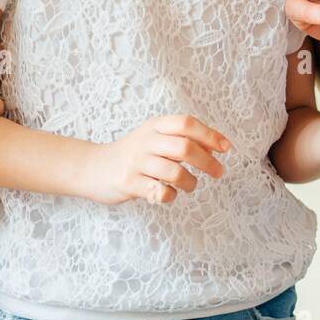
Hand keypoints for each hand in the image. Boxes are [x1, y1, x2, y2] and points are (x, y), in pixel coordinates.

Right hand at [91, 115, 231, 204]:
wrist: (92, 167)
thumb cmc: (134, 154)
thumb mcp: (155, 138)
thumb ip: (183, 139)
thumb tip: (219, 147)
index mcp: (155, 126)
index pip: (186, 123)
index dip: (210, 135)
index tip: (226, 148)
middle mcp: (145, 141)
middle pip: (184, 148)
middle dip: (207, 162)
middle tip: (218, 172)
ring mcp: (136, 162)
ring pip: (175, 173)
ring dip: (190, 182)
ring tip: (190, 185)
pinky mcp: (128, 183)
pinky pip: (159, 192)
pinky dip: (170, 196)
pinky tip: (168, 194)